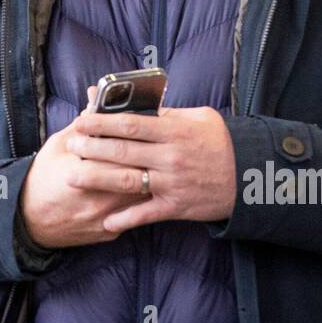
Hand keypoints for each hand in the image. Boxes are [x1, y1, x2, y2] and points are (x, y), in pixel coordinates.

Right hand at [19, 90, 141, 248]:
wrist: (28, 219)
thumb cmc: (43, 178)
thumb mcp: (58, 145)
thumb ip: (82, 125)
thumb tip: (97, 98)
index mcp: (84, 173)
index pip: (120, 152)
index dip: (134, 139)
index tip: (145, 129)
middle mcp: (98, 199)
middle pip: (137, 174)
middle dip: (149, 158)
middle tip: (158, 145)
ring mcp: (106, 218)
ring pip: (141, 196)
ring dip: (150, 179)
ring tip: (156, 163)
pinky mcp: (110, 232)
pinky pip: (132, 214)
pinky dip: (139, 199)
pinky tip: (145, 184)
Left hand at [66, 99, 236, 233]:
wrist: (250, 176)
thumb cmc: (221, 142)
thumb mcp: (198, 118)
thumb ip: (165, 113)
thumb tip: (132, 102)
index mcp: (174, 131)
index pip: (131, 124)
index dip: (102, 122)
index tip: (81, 119)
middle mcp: (171, 157)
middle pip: (123, 151)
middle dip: (92, 148)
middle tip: (71, 145)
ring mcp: (173, 184)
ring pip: (127, 182)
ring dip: (97, 179)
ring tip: (73, 175)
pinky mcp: (177, 207)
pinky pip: (146, 214)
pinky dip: (125, 219)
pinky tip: (105, 220)